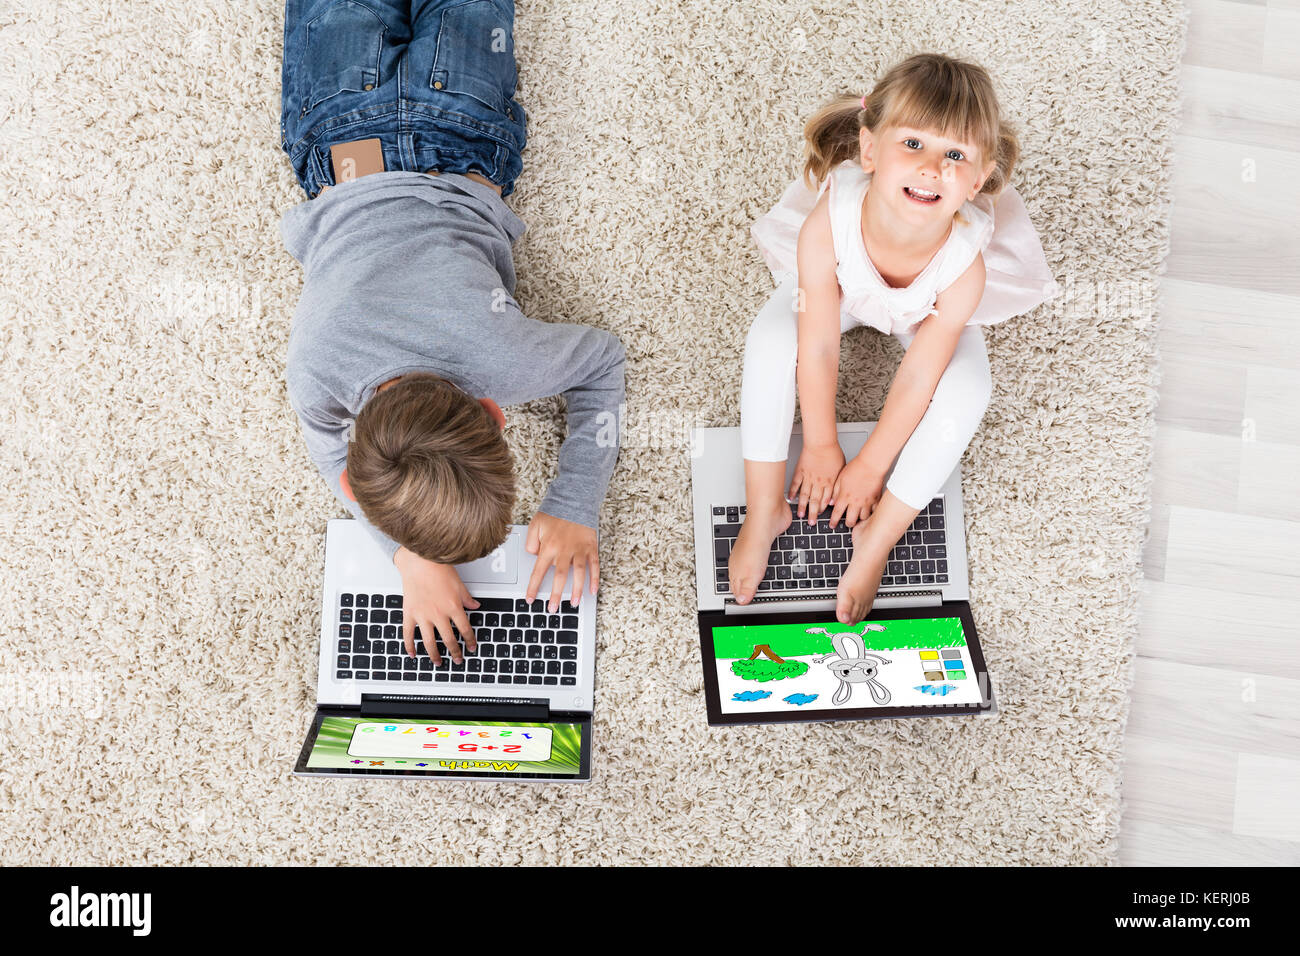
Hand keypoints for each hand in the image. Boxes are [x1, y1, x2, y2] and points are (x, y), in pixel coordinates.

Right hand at [393, 546, 478, 664]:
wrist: (420, 560)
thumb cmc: (438, 568)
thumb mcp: (459, 584)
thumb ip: (467, 598)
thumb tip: (476, 606)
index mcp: (453, 607)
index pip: (465, 630)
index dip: (469, 641)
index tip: (471, 647)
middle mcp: (439, 614)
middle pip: (449, 640)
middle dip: (455, 652)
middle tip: (458, 659)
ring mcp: (423, 616)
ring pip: (430, 642)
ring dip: (435, 654)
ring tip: (438, 662)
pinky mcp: (409, 613)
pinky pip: (408, 634)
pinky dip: (409, 646)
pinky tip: (412, 654)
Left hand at [525, 512, 599, 612]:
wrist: (574, 499)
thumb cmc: (554, 512)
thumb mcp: (535, 524)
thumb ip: (530, 542)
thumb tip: (533, 556)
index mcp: (548, 547)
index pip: (538, 572)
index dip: (534, 587)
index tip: (530, 599)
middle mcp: (564, 551)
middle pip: (559, 578)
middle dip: (555, 596)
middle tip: (553, 609)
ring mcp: (579, 550)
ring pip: (578, 575)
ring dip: (576, 591)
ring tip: (574, 604)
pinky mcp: (591, 547)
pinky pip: (594, 566)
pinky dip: (595, 579)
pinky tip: (593, 590)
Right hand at [788, 441, 845, 519]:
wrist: (821, 443)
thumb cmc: (833, 453)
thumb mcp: (841, 470)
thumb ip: (838, 484)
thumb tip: (835, 496)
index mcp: (829, 482)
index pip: (825, 500)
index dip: (822, 510)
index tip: (820, 516)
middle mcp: (818, 483)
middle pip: (815, 501)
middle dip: (813, 514)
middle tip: (811, 523)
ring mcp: (808, 478)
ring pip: (804, 496)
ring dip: (803, 507)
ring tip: (800, 515)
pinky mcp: (800, 472)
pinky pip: (795, 484)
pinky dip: (792, 492)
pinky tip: (791, 499)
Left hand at [829, 454, 887, 527]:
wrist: (871, 464)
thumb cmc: (856, 468)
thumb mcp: (840, 478)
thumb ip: (835, 492)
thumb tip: (831, 502)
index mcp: (845, 497)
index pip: (837, 513)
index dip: (833, 521)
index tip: (832, 525)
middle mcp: (855, 502)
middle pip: (851, 520)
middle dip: (848, 524)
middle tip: (847, 523)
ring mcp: (866, 502)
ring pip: (863, 518)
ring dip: (860, 519)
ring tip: (858, 516)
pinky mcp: (875, 499)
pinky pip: (874, 511)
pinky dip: (871, 513)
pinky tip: (869, 511)